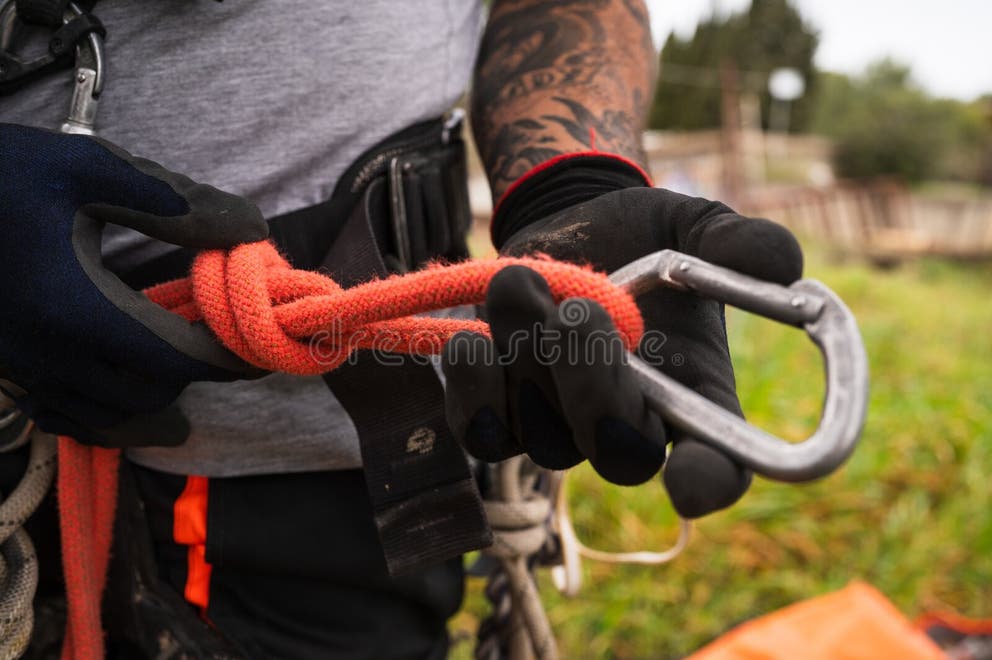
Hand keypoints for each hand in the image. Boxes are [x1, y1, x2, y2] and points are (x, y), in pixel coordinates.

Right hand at [0, 124, 267, 446]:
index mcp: (73, 309)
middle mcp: (45, 353)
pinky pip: (65, 412)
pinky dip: (105, 406)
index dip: (226, 359)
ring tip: (179, 362)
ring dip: (152, 394)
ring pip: (106, 414)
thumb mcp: (84, 169)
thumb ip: (173, 204)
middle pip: (146, 395)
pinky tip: (118, 378)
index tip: (261, 347)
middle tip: (220, 341)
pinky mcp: (0, 366)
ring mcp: (17, 366)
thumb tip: (249, 227)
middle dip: (191, 374)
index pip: (174, 359)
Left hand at [442, 159, 802, 516]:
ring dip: (527, 359)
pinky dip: (473, 391)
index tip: (691, 482)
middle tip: (580, 311)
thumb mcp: (694, 226)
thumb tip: (783, 264)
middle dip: (595, 389)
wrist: (573, 223)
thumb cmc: (647, 235)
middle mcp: (631, 422)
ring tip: (520, 281)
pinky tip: (474, 340)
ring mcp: (563, 424)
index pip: (718, 465)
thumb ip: (735, 241)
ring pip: (544, 437)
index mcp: (695, 393)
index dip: (708, 482)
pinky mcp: (504, 410)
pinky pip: (482, 434)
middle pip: (619, 457)